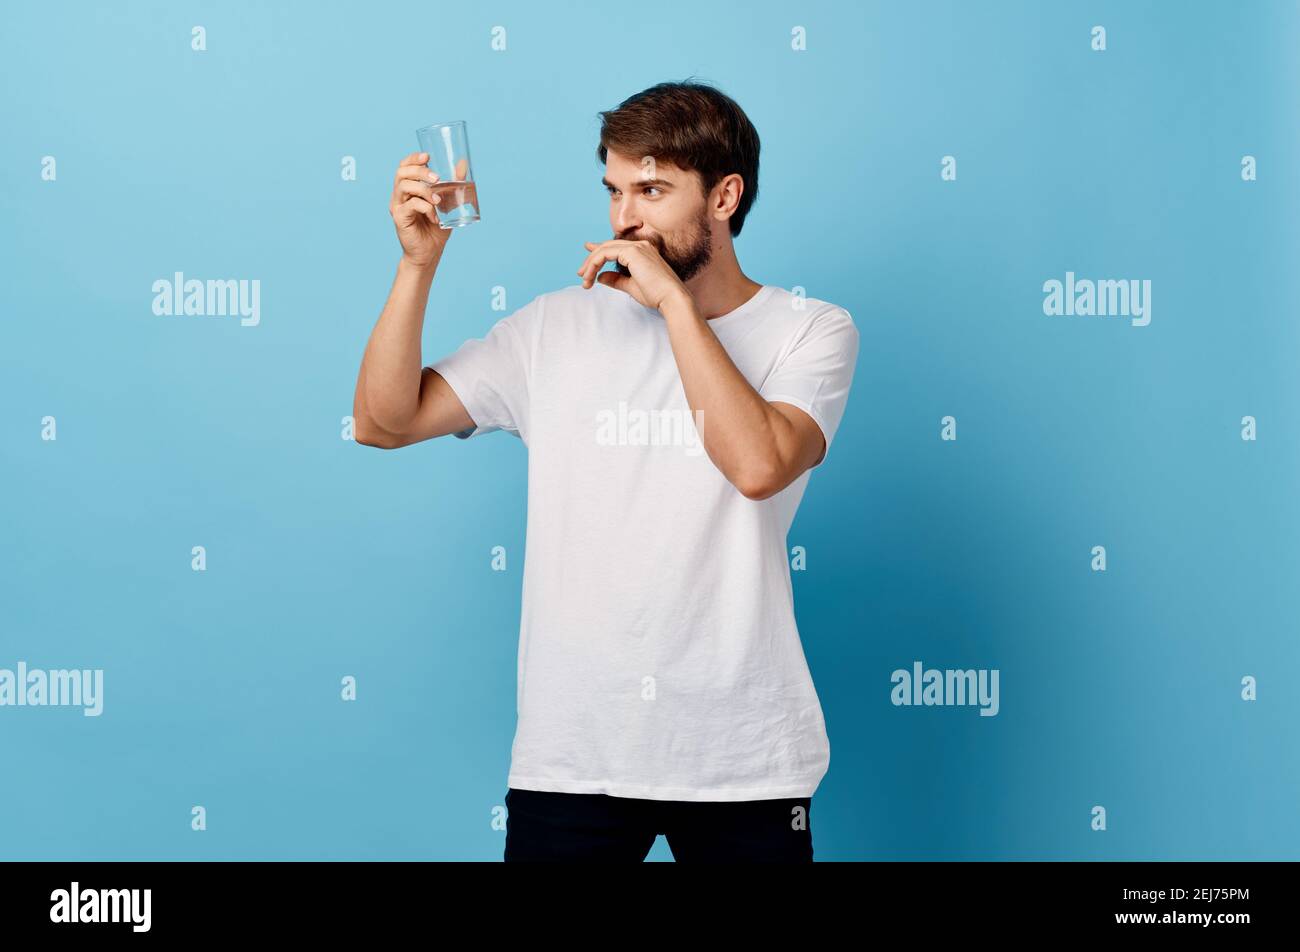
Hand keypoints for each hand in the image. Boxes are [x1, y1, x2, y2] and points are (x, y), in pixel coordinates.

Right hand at [390, 151, 465, 268]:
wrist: (430, 253)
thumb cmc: (436, 228)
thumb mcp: (448, 203)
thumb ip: (453, 185)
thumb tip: (463, 164)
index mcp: (408, 189)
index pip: (404, 166)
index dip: (413, 158)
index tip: (427, 156)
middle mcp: (399, 195)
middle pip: (402, 173)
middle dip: (419, 171)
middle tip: (437, 178)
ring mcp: (398, 206)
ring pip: (404, 186)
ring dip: (424, 189)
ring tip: (438, 200)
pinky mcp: (399, 218)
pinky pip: (411, 205)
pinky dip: (425, 207)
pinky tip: (434, 216)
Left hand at [576, 239, 688, 311]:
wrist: (670, 298)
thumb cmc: (656, 295)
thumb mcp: (632, 286)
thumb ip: (616, 280)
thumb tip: (600, 277)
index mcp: (642, 251)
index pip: (615, 247)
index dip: (599, 249)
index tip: (587, 253)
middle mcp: (640, 245)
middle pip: (607, 247)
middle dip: (591, 260)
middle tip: (581, 274)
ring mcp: (636, 247)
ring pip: (604, 249)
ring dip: (590, 264)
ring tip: (584, 280)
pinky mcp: (632, 252)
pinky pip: (605, 254)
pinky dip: (594, 264)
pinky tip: (590, 277)